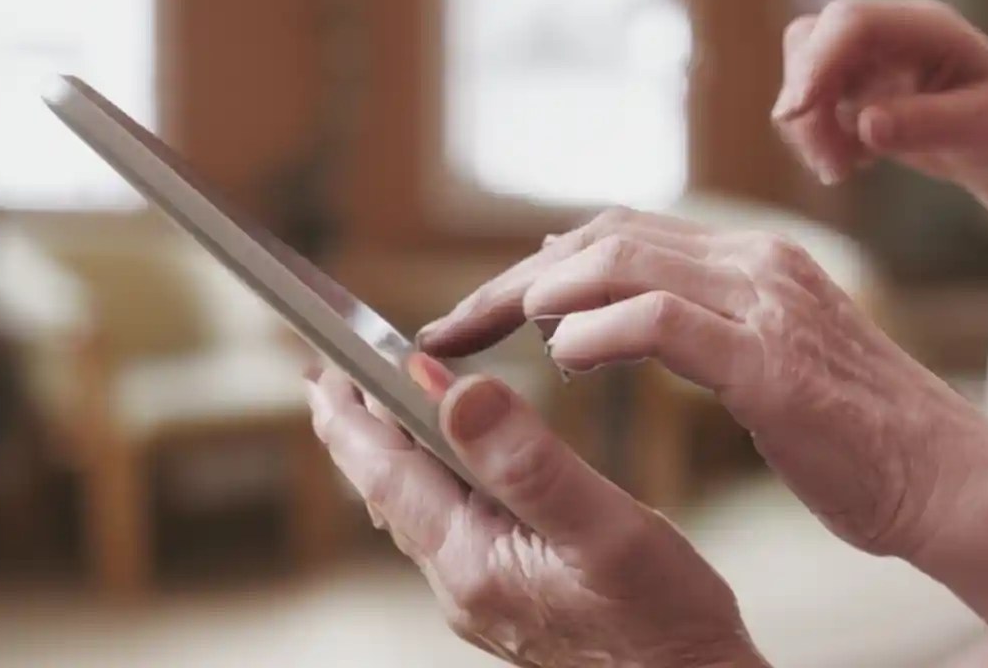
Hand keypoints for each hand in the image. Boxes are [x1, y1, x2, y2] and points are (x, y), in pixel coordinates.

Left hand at [305, 363, 765, 667]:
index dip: (352, 417)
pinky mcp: (508, 596)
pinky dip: (438, 479)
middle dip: (360, 432)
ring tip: (380, 410)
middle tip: (336, 377)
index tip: (325, 367)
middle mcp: (463, 582)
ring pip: (419, 509)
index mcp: (472, 561)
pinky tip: (453, 465)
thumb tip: (455, 390)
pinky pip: (452, 526)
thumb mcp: (604, 528)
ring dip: (396, 454)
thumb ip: (526, 460)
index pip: (386, 474)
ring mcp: (483, 593)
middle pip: (392, 491)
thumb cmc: (663, 620)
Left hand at [417, 209, 987, 556]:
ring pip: (625, 262)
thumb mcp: (764, 358)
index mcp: (751, 263)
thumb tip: (591, 301)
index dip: (537, 263)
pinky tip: (564, 357)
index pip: (619, 232)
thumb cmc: (851, 436)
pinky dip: (600, 332)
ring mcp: (767, 306)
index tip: (478, 308)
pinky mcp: (773, 361)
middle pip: (604, 238)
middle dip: (516, 278)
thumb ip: (688, 317)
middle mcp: (756, 265)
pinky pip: (663, 323)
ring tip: (494, 333)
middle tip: (453, 324)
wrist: (947, 478)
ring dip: (544, 293)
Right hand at [773, 0, 987, 186]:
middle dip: (807, 107)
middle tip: (833, 168)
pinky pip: (807, 107)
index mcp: (924, 27)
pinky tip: (855, 162)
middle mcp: (886, 35)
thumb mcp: (981, 129)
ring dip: (808, 130)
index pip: (851, 23)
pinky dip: (816, 140)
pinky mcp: (850, 89)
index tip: (796, 113)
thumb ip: (927, 124)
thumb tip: (867, 125)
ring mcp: (864, 60)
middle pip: (810, 43)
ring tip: (844, 171)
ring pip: (800, 76)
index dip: (817, 62)